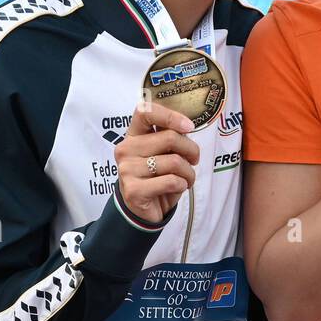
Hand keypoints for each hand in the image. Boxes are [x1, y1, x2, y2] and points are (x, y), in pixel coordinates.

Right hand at [115, 102, 199, 222]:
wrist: (144, 209)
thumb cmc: (158, 176)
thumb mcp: (164, 153)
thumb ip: (171, 137)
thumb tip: (187, 127)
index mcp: (134, 135)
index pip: (145, 111)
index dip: (170, 116)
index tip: (188, 127)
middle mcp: (126, 149)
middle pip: (170, 137)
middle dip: (191, 150)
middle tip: (194, 160)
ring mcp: (127, 170)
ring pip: (174, 162)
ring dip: (189, 172)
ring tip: (185, 179)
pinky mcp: (133, 190)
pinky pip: (171, 181)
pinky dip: (182, 185)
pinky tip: (177, 188)